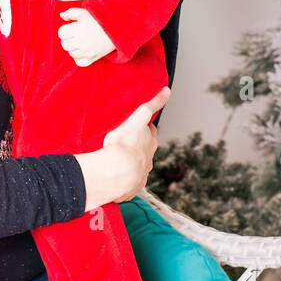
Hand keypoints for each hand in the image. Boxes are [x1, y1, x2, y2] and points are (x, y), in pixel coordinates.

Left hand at [57, 7, 115, 66]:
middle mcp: (80, 42)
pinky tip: (83, 50)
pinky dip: (79, 57)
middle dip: (68, 38)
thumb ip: (70, 13)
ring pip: (71, 53)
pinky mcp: (93, 58)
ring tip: (81, 40)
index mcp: (77, 30)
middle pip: (64, 44)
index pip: (61, 33)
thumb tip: (61, 15)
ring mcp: (87, 52)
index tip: (72, 26)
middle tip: (76, 33)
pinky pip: (79, 62)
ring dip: (74, 47)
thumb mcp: (84, 12)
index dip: (65, 29)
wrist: (118, 27)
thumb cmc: (100, 18)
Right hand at [74, 87, 169, 211]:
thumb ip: (152, 104)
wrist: (115, 172)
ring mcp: (140, 176)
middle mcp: (149, 160)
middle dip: (139, 147)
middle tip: (125, 142)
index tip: (138, 126)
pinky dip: (123, 181)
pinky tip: (113, 178)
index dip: (144, 128)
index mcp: (150, 143)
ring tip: (116, 162)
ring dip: (130, 165)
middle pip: (146, 151)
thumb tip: (167, 90)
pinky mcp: (130, 189)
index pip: (150, 132)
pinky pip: (127, 184)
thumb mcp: (137, 118)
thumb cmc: (123, 144)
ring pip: (137, 168)